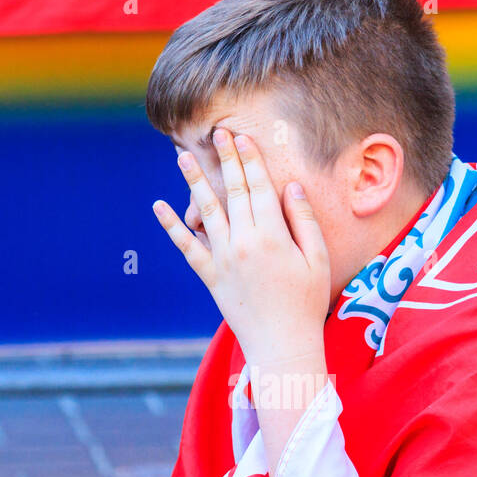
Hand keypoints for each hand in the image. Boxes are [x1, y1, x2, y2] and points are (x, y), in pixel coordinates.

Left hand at [153, 129, 330, 366]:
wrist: (282, 344)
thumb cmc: (307, 302)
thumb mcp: (318, 258)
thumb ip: (304, 219)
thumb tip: (291, 185)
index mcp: (272, 234)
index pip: (259, 186)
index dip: (250, 159)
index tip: (241, 137)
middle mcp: (243, 241)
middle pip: (233, 191)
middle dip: (224, 159)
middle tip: (216, 133)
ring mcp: (222, 258)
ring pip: (206, 210)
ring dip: (193, 181)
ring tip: (181, 157)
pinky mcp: (210, 276)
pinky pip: (187, 247)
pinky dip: (172, 226)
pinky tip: (159, 207)